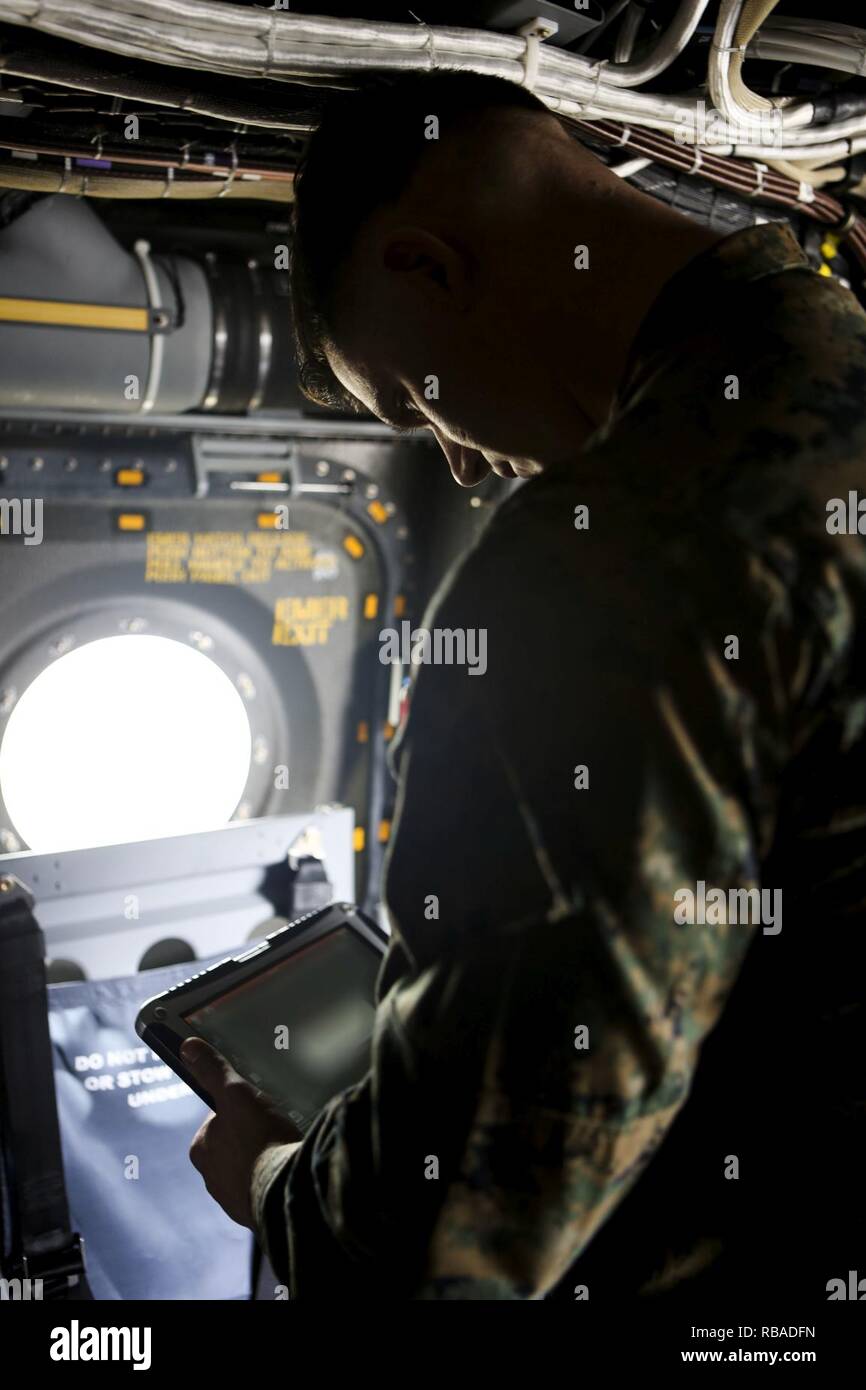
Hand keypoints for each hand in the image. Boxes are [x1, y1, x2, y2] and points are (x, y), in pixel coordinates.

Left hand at [182, 1037, 302, 1229]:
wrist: (288, 1191)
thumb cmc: (260, 1140)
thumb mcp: (237, 1095)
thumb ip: (213, 1071)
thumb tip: (188, 1047)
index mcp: (201, 1149)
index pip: (216, 1123)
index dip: (237, 1113)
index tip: (257, 1111)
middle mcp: (210, 1178)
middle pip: (231, 1149)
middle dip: (249, 1141)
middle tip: (274, 1131)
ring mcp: (233, 1199)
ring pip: (247, 1172)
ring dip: (262, 1164)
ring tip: (284, 1153)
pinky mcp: (255, 1215)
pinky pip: (262, 1193)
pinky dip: (273, 1184)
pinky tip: (287, 1174)